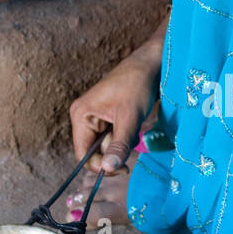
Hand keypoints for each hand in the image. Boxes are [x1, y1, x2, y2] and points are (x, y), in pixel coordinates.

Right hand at [69, 45, 160, 172]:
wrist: (151, 64)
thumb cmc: (137, 85)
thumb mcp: (130, 118)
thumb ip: (119, 145)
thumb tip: (108, 169)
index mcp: (80, 115)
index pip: (83, 154)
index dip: (100, 166)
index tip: (123, 169)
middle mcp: (83, 117)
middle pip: (94, 151)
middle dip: (114, 151)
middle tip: (132, 142)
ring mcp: (95, 117)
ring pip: (106, 145)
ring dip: (122, 143)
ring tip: (134, 126)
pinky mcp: (107, 118)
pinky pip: (114, 137)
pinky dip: (125, 136)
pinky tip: (133, 123)